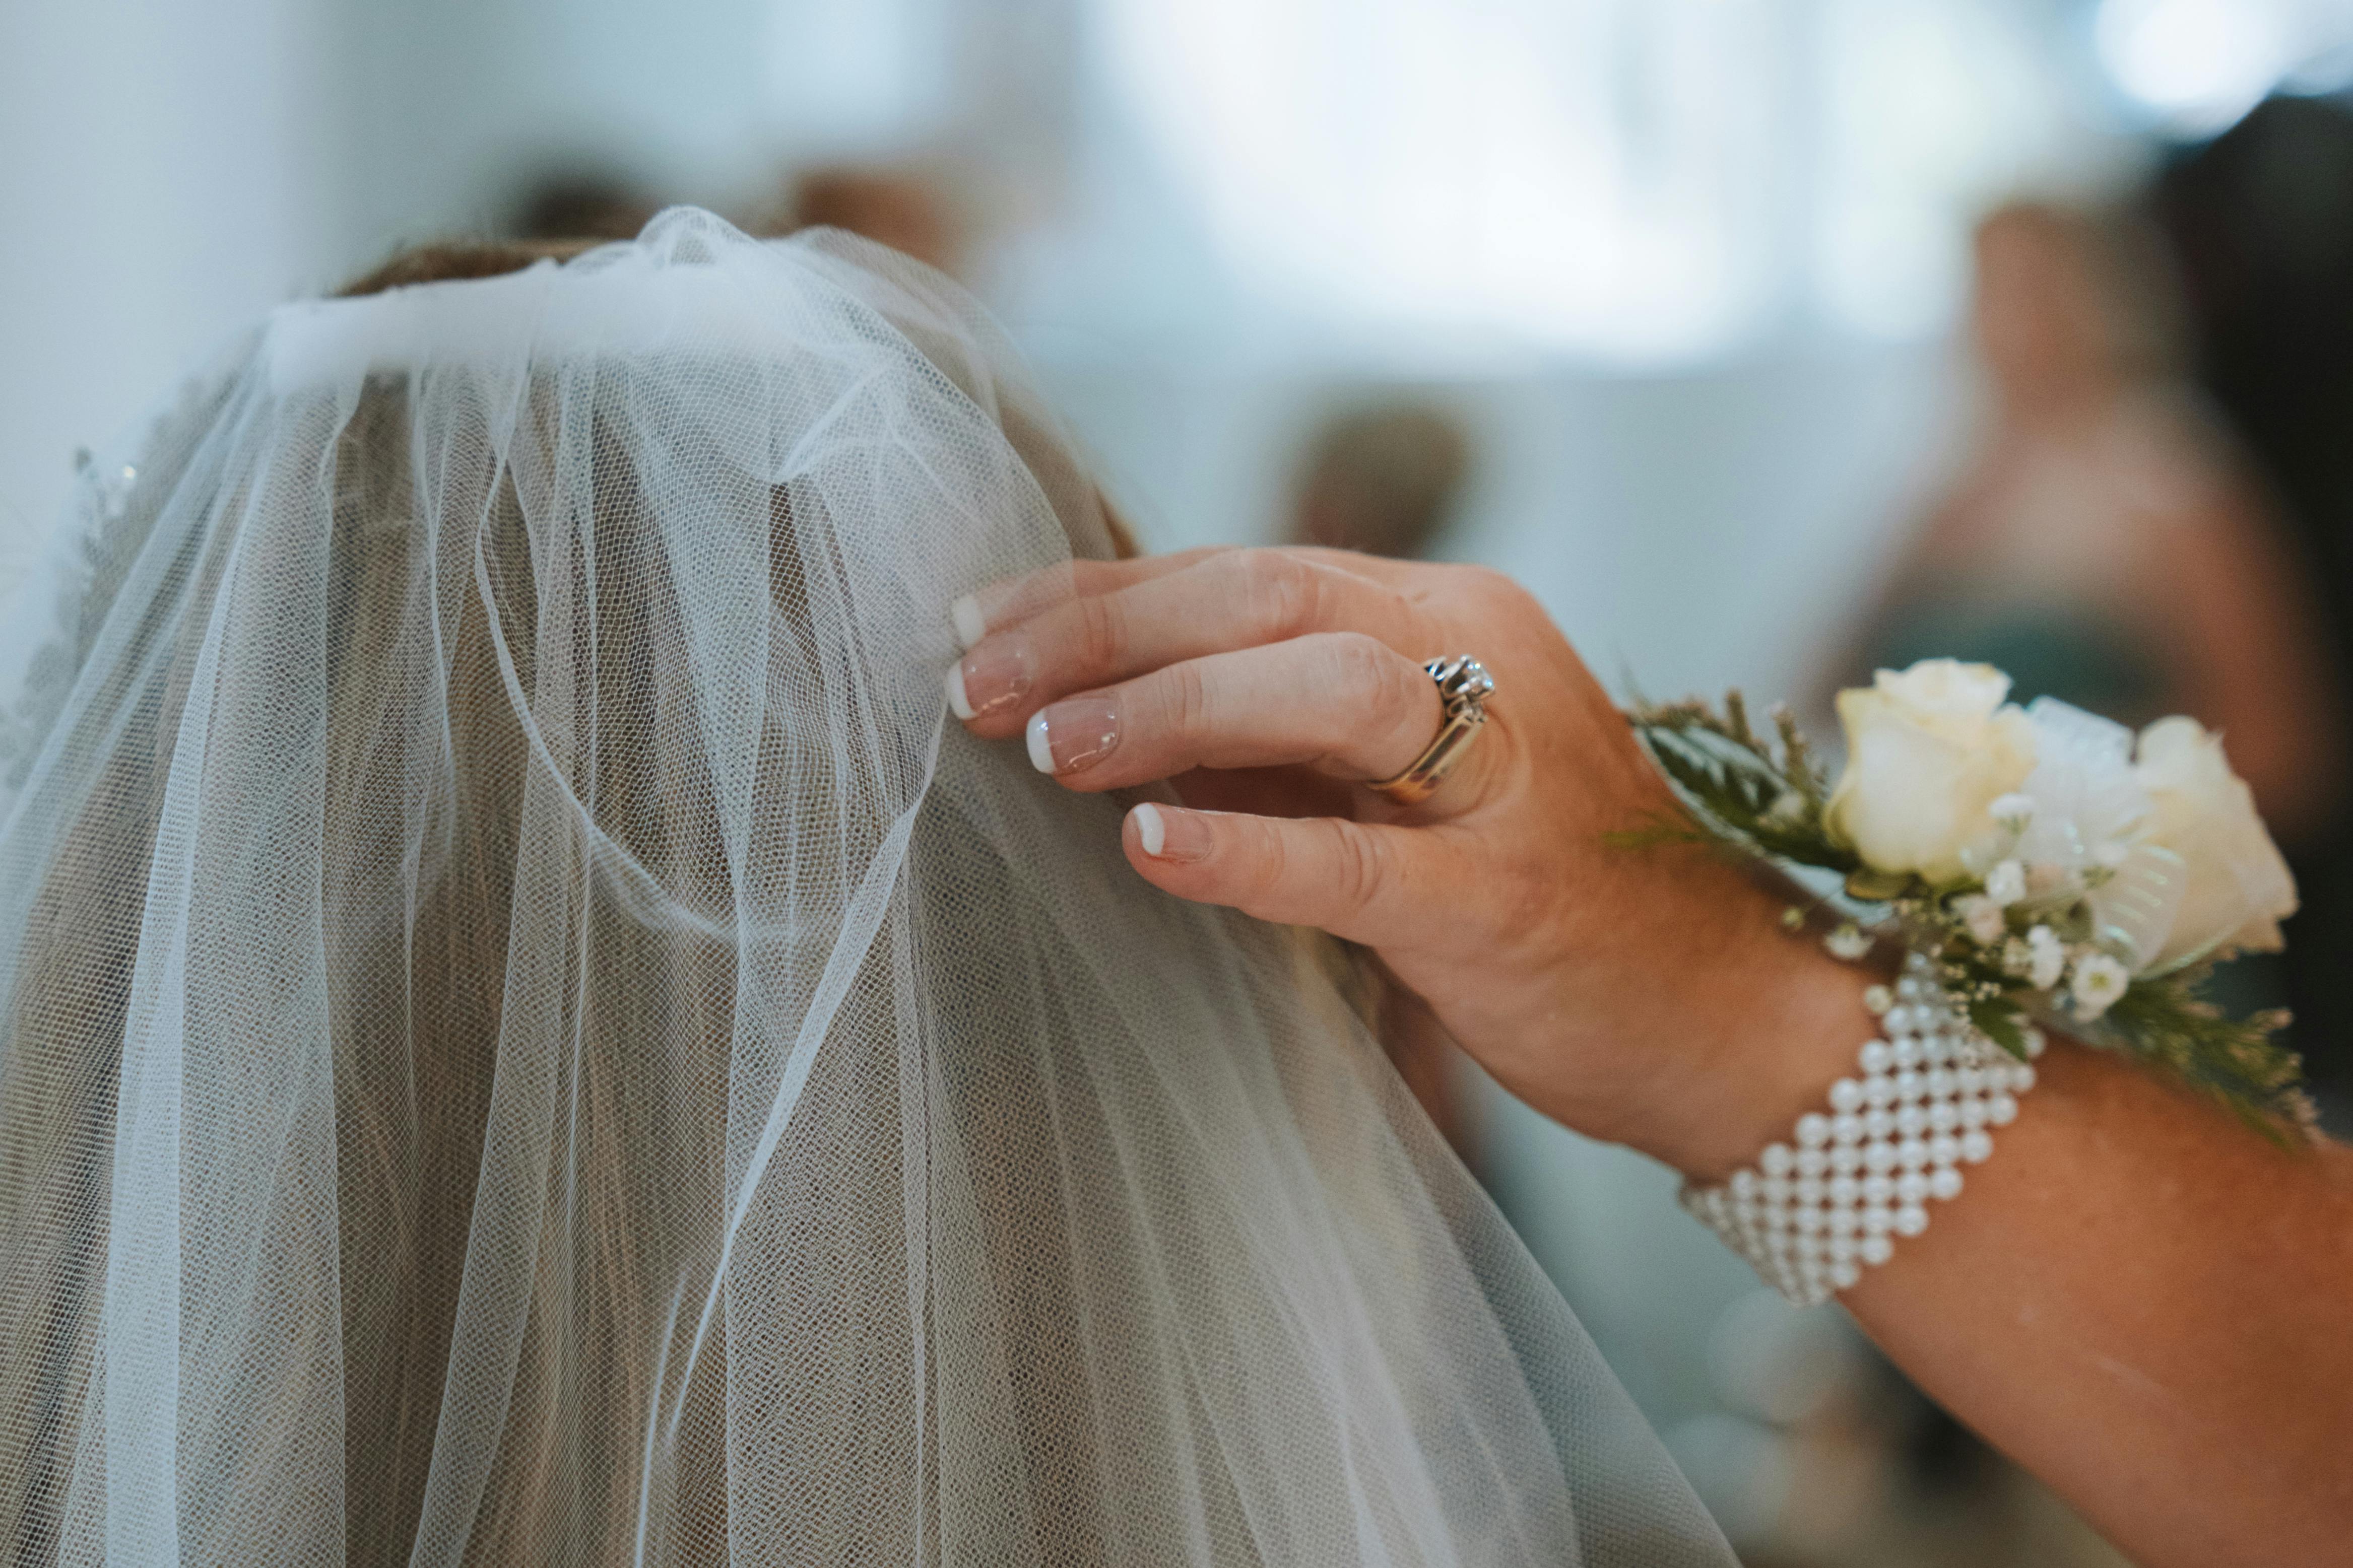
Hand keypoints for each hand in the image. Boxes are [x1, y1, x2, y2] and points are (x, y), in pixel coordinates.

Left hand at [945, 546, 1864, 1176]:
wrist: (1718, 1005)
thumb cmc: (1541, 885)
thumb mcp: (1409, 774)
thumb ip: (1288, 730)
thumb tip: (1107, 706)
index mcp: (1448, 616)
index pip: (1247, 570)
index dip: (1103, 591)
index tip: (981, 625)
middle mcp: (1483, 662)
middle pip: (1270, 598)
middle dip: (1107, 630)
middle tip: (974, 682)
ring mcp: (1504, 780)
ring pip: (1325, 690)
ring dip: (1168, 707)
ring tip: (1045, 748)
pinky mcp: (1504, 900)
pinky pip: (1363, 859)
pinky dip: (1248, 845)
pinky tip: (1148, 844)